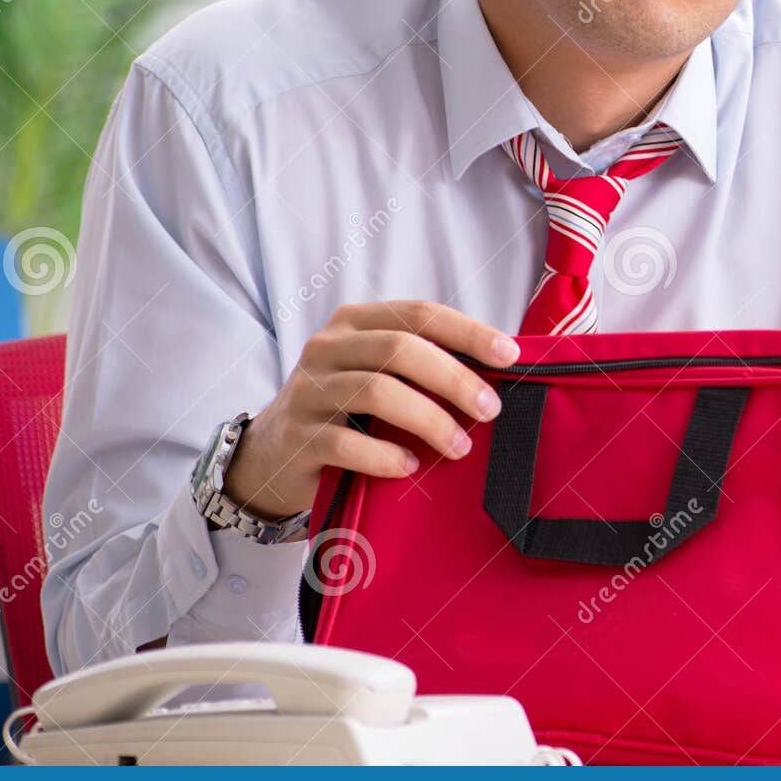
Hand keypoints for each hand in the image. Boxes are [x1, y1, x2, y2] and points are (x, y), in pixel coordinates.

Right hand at [222, 300, 520, 519]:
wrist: (271, 455)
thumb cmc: (346, 410)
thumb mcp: (378, 373)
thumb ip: (424, 365)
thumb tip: (499, 371)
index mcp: (355, 322)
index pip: (420, 313)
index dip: (468, 332)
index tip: (510, 355)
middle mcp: (327, 347)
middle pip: (400, 348)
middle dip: (453, 378)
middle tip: (489, 409)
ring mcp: (308, 391)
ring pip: (376, 391)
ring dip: (428, 419)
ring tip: (459, 446)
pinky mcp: (297, 437)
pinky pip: (345, 443)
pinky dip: (385, 455)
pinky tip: (410, 467)